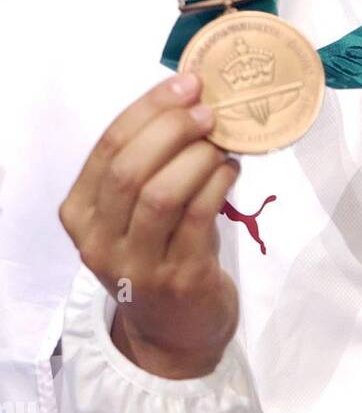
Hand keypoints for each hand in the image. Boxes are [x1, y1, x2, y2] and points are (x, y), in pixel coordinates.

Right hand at [59, 72, 240, 377]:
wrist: (174, 328)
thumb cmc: (158, 248)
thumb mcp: (134, 210)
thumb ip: (148, 159)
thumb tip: (192, 95)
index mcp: (80, 213)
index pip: (107, 147)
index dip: (148, 109)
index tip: (186, 83)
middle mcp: (99, 241)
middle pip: (129, 170)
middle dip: (172, 129)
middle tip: (208, 111)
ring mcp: (137, 266)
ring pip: (162, 194)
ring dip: (198, 157)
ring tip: (221, 144)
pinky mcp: (179, 279)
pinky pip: (199, 217)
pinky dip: (218, 182)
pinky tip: (230, 170)